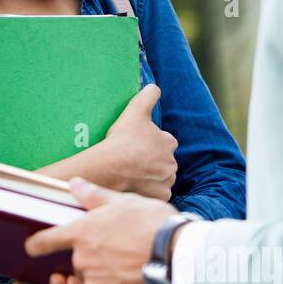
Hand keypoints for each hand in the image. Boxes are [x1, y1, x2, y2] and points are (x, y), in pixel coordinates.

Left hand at [25, 179, 177, 283]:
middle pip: (76, 261)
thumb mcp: (124, 201)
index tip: (33, 247)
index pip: (43, 241)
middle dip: (92, 257)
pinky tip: (132, 281)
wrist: (177, 257)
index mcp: (80, 232)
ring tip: (130, 265)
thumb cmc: (153, 225)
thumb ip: (94, 196)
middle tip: (118, 250)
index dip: (36, 244)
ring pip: (91, 280)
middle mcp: (81, 258)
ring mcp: (93, 282)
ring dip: (104, 276)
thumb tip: (74, 184)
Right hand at [96, 84, 177, 199]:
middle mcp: (171, 163)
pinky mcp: (158, 196)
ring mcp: (165, 181)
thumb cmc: (123, 139)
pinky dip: (148, 190)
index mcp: (168, 143)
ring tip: (132, 173)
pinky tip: (134, 185)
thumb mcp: (135, 111)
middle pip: (164, 162)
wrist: (111, 167)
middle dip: (154, 161)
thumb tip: (155, 87)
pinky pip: (156, 193)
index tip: (139, 144)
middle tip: (134, 159)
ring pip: (161, 178)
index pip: (166, 141)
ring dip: (152, 176)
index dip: (153, 142)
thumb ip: (147, 96)